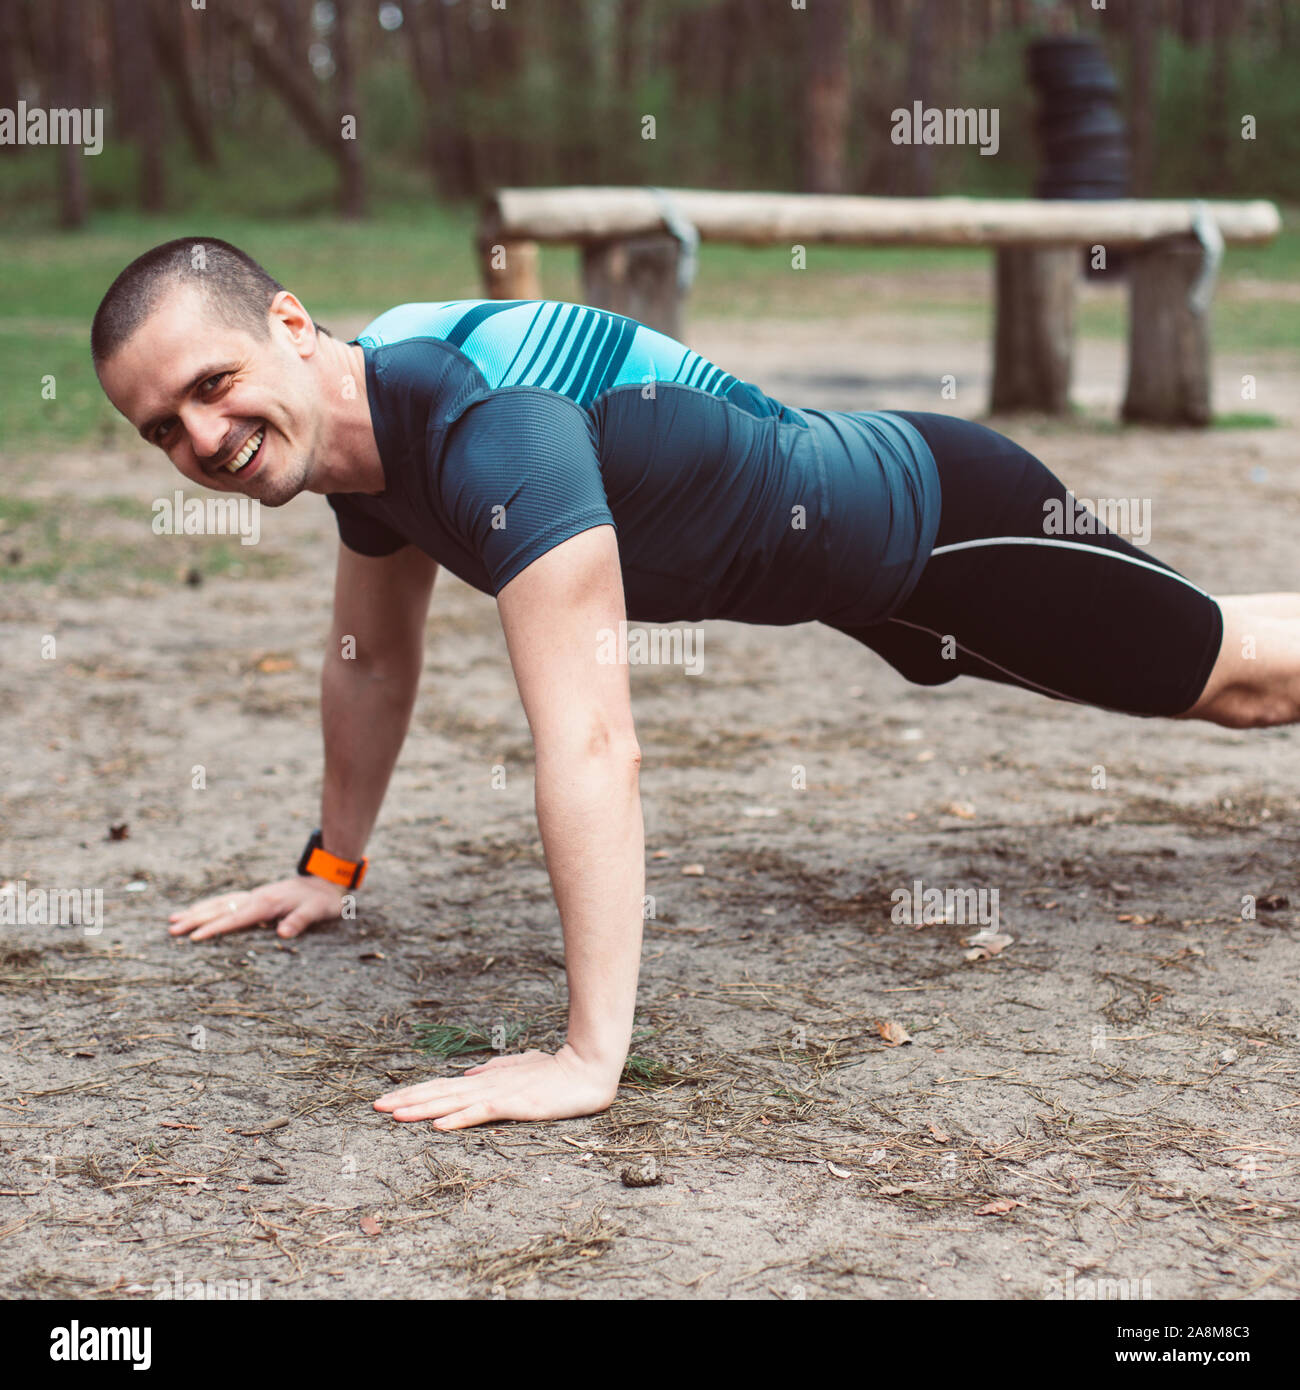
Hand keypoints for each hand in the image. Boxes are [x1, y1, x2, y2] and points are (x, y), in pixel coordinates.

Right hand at [167, 876, 345, 941]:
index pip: (236, 918)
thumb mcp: (317, 911)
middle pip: (220, 908)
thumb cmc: (322, 900)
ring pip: (220, 902)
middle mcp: (256, 897)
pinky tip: (199, 909)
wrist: (327, 879)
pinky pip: (227, 900)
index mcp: (268, 903)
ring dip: (197, 911)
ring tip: (173, 918)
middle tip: (171, 929)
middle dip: (195, 919)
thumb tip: (282, 933)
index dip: (215, 928)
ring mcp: (254, 895)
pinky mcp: (256, 896)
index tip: (194, 937)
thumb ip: (300, 921)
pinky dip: (210, 904)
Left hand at [374, 1044, 621, 1129]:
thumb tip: (469, 1072)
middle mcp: (487, 1083)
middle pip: (440, 1092)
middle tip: (376, 1107)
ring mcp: (499, 1093)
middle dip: (407, 1100)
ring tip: (395, 1115)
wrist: (587, 1068)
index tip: (389, 1098)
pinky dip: (458, 1119)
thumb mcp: (522, 1067)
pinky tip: (438, 1126)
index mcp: (487, 1078)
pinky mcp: (514, 1105)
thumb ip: (496, 1068)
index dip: (416, 1092)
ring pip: (453, 1102)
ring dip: (423, 1109)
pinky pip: (480, 1113)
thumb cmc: (557, 1068)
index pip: (444, 1086)